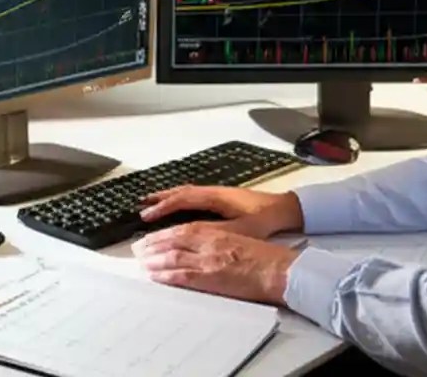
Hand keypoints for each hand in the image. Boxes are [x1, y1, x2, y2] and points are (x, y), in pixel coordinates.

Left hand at [132, 223, 298, 304]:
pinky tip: (153, 275)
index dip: (164, 234)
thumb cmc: (267, 258)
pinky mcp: (211, 277)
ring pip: (173, 256)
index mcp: (218, 233)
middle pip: (173, 240)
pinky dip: (164, 275)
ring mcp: (209, 260)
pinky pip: (181, 275)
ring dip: (153, 259)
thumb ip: (221, 243)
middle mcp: (210, 243)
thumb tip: (204, 251)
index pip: (184, 230)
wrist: (279, 270)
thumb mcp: (241, 241)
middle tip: (136, 249)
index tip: (151, 237)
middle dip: (152, 245)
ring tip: (139, 262)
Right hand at [139, 186, 302, 238]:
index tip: (146, 217)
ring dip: (168, 197)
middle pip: (181, 192)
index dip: (163, 208)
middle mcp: (214, 191)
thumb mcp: (240, 229)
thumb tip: (189, 234)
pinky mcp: (223, 197)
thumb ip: (214, 231)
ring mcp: (218, 193)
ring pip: (187, 191)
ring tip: (151, 203)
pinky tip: (176, 204)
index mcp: (216, 197)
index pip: (183, 200)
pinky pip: (194, 194)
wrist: (285, 208)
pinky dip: (180, 198)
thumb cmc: (265, 220)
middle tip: (141, 208)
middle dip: (160, 200)